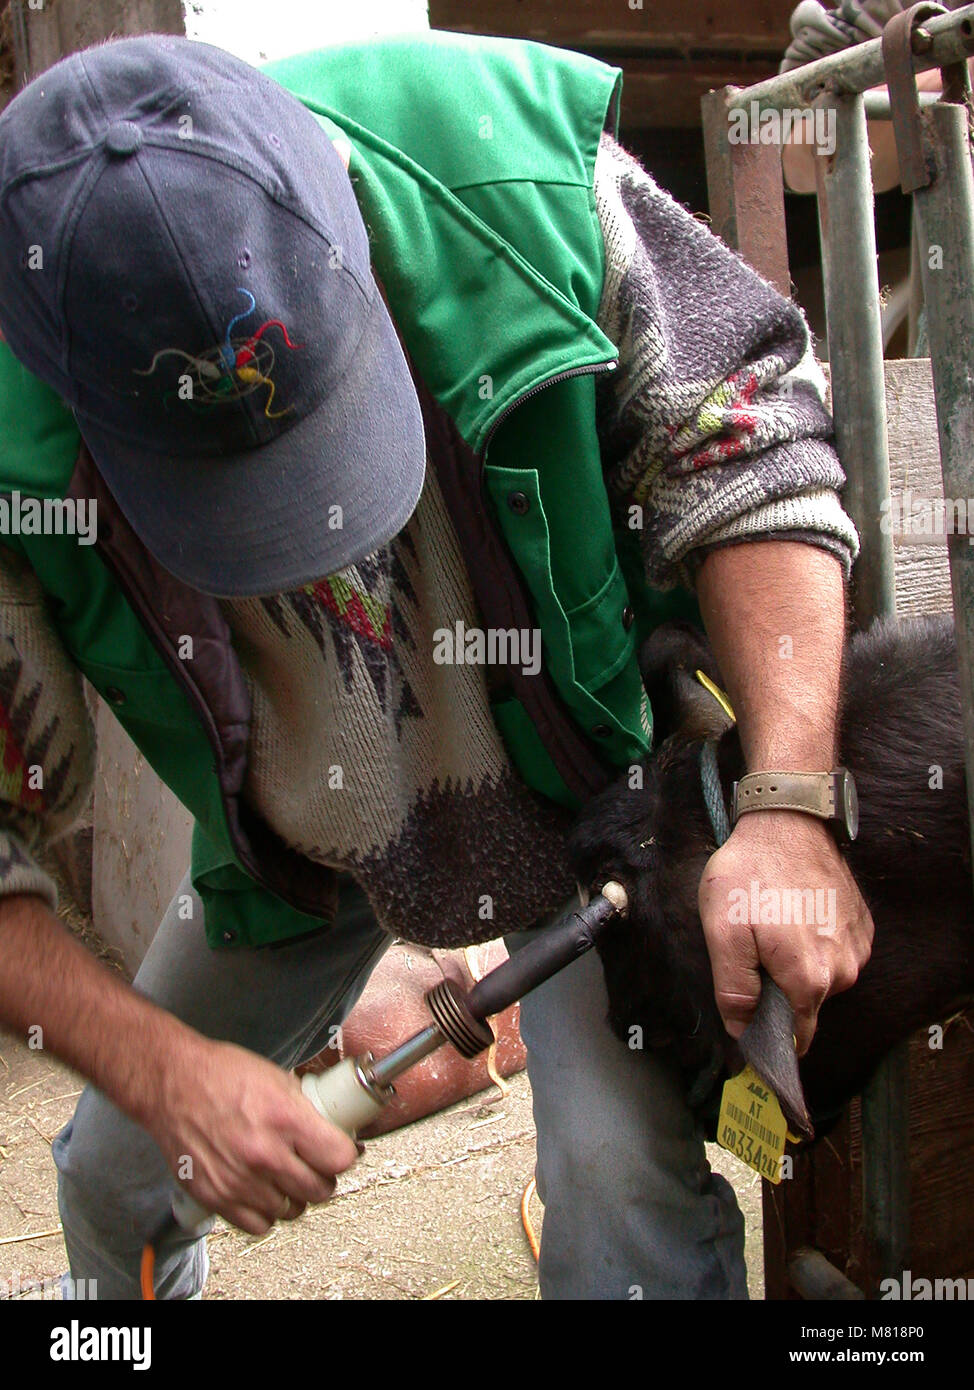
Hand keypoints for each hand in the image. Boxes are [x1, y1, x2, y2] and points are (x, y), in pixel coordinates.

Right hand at [151, 1037, 359, 1234]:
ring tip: (287, 1178)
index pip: (339, 1158)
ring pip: (291, 1210)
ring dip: (294, 1196)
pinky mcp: (216, 1198)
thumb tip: (331, 1128)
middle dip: (323, 1177)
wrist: (171, 1084)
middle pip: (319, 1189)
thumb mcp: (276, 1077)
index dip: (345, 1155)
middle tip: (316, 1165)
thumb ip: (305, 1109)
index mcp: (285, 1118)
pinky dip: (266, 1213)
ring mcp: (239, 1181)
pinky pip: (258, 1225)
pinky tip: (263, 1192)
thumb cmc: (220, 1074)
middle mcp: (264, 1154)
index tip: (341, 1151)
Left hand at [697, 810, 873, 1053]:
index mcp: (809, 979)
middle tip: (754, 949)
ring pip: (821, 979)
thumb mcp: (723, 933)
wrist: (787, 821)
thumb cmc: (751, 873)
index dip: (770, 1035)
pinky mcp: (862, 925)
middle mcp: (844, 970)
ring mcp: (857, 947)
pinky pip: (835, 953)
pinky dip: (815, 943)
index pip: (796, 1037)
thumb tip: (741, 1029)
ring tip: (774, 925)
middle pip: (806, 1005)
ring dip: (797, 964)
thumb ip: (733, 989)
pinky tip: (795, 914)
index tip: (750, 1020)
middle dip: (778, 988)